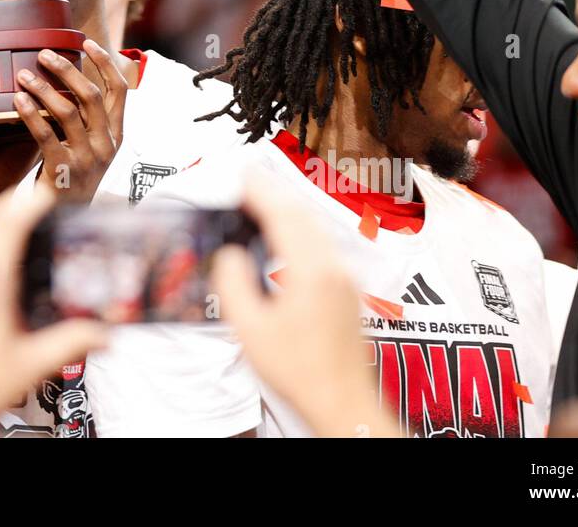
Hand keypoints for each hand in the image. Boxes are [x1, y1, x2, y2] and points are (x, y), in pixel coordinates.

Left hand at [16, 41, 127, 204]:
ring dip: (44, 88)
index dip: (105, 63)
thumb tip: (69, 76)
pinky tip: (17, 100)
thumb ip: (86, 116)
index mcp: (116, 134)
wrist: (65, 218)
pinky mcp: (63, 171)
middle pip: (90, 96)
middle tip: (44, 54)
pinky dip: (30, 114)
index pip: (119, 90)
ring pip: (68, 112)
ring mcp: (87, 159)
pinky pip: (46, 135)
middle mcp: (106, 145)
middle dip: (67, 69)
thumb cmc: (73, 174)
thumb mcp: (90, 144)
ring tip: (24, 76)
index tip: (88, 42)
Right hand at [213, 171, 398, 437]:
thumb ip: (233, 285)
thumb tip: (229, 255)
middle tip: (248, 179)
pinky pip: (323, 243)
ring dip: (288, 208)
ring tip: (263, 201)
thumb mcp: (250, 331)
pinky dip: (300, 228)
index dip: (261, 190)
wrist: (343, 403)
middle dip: (274, 192)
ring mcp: (345, 278)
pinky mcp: (348, 290)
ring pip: (315, 227)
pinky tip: (287, 236)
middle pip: (302, 214)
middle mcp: (333, 268)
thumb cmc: (300, 373)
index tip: (243, 174)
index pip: (282, 215)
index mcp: (310, 271)